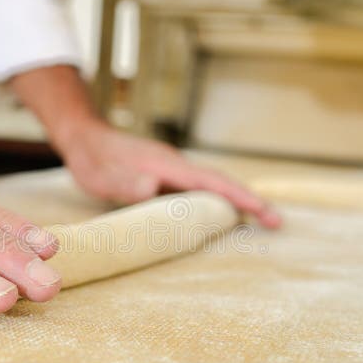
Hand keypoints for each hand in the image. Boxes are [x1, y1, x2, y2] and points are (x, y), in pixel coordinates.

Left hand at [55, 121, 281, 227]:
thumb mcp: (104, 177)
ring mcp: (173, 171)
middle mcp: (177, 166)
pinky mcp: (166, 177)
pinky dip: (217, 202)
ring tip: (261, 221)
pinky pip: (199, 191)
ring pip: (213, 187)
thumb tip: (152, 189)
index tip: (266, 212)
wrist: (85, 139)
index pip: (213, 182)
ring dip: (237, 202)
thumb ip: (126, 184)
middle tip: (277, 223)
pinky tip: (221, 215)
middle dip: (250, 201)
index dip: (241, 197)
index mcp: (169, 165)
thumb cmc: (94, 160)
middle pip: (222, 183)